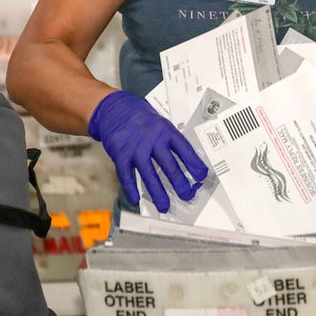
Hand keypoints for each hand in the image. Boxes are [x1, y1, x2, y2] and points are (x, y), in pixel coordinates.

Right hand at [87, 90, 209, 212]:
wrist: (114, 109)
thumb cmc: (141, 118)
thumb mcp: (160, 123)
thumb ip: (170, 140)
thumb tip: (188, 161)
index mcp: (165, 130)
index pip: (184, 149)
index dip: (194, 164)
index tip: (201, 177)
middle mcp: (152, 139)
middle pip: (169, 165)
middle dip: (179, 183)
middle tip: (187, 196)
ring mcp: (135, 147)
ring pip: (149, 174)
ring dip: (158, 192)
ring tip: (164, 206)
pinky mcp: (120, 153)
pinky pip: (126, 174)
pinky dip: (131, 187)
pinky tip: (136, 199)